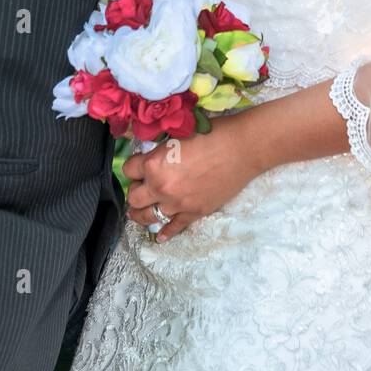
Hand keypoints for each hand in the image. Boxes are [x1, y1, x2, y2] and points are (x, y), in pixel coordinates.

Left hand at [122, 112, 262, 241]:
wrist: (242, 149)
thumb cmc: (212, 134)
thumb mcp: (177, 136)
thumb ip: (160, 151)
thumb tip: (153, 158)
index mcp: (154, 164)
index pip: (128, 169)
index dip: (133, 167)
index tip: (138, 167)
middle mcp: (161, 187)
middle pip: (134, 198)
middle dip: (134, 192)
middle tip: (141, 188)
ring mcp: (178, 204)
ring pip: (149, 217)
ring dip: (141, 214)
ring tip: (138, 213)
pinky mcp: (195, 213)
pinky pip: (175, 227)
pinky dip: (166, 233)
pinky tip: (161, 236)